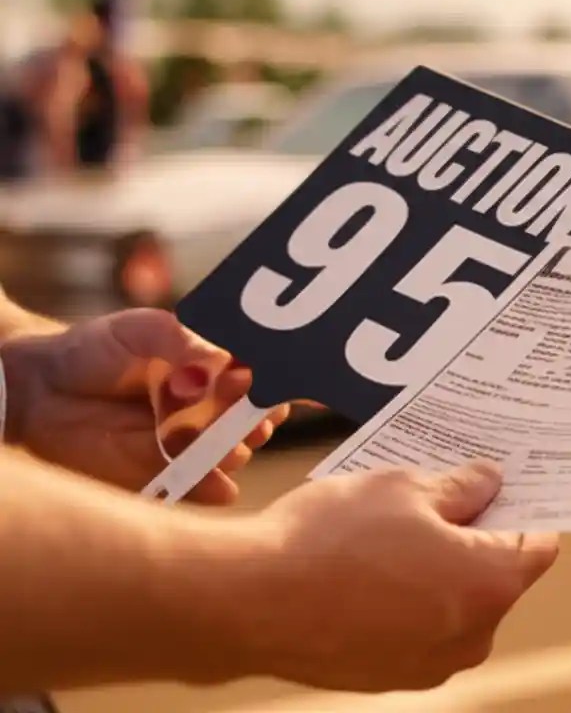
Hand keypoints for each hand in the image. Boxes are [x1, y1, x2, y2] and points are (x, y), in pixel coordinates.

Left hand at [0, 308, 287, 502]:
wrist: (39, 388)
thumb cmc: (95, 349)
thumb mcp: (140, 330)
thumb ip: (180, 340)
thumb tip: (222, 359)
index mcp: (217, 371)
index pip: (264, 380)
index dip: (279, 382)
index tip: (283, 383)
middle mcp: (213, 409)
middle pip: (257, 420)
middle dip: (259, 418)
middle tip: (250, 413)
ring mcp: (192, 444)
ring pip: (234, 453)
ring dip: (233, 448)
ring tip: (218, 439)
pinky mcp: (164, 474)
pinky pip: (200, 487)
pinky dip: (213, 489)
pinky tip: (220, 486)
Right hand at [241, 461, 557, 691]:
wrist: (249, 603)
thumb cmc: (330, 540)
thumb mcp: (404, 488)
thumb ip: (461, 487)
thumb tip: (489, 482)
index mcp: (490, 583)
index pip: (538, 544)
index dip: (524, 509)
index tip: (504, 486)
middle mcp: (473, 635)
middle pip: (497, 576)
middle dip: (473, 537)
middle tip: (434, 498)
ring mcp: (432, 664)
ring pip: (456, 605)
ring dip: (437, 571)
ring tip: (388, 533)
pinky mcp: (391, 677)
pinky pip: (418, 630)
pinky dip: (406, 602)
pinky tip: (365, 571)